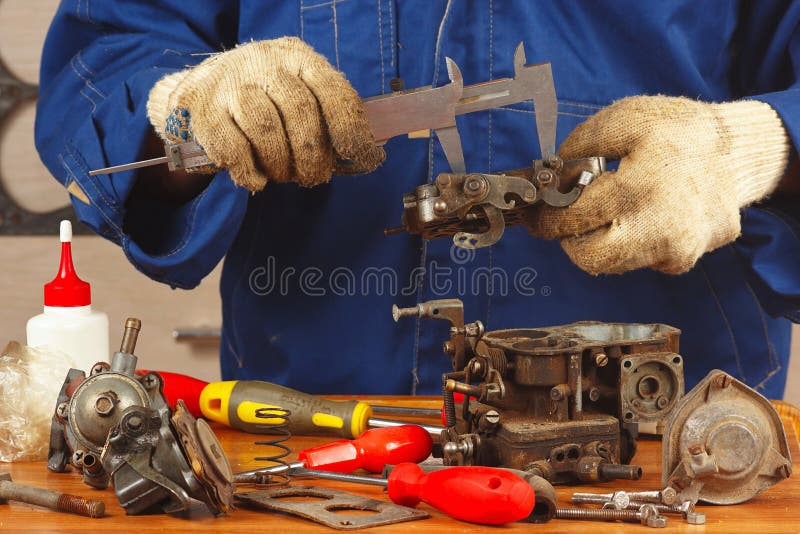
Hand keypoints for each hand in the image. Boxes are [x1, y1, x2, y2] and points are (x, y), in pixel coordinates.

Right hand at [146, 38, 384, 190]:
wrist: (201, 88)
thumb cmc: (266, 101)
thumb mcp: (299, 94)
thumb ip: (328, 119)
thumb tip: (367, 157)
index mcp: (299, 57)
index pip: (333, 90)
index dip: (350, 128)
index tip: (360, 157)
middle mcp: (265, 62)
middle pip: (300, 112)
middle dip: (312, 156)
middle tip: (313, 177)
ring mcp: (231, 82)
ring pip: (266, 130)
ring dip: (280, 164)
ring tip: (283, 175)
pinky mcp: (202, 107)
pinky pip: (232, 147)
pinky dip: (250, 172)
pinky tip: (257, 179)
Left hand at [526, 96, 789, 274]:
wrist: (734, 150)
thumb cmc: (675, 130)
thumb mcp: (623, 118)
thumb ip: (579, 146)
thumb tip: (550, 176)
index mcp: (641, 188)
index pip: (574, 219)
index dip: (546, 218)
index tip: (533, 215)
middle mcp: (661, 228)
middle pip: (591, 259)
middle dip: (572, 239)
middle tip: (570, 217)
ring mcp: (678, 250)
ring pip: (615, 264)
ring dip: (602, 241)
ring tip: (611, 209)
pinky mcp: (687, 260)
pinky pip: (641, 261)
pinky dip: (630, 243)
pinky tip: (641, 216)